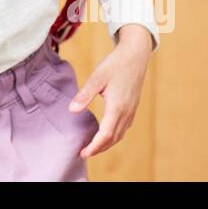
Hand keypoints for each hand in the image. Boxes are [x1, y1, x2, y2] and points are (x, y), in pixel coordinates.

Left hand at [69, 24, 152, 158]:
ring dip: (106, 144)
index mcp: (117, 107)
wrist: (136, 55)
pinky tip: (105, 133)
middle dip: (99, 149)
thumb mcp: (97, 77)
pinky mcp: (133, 107)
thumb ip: (84, 95)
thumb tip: (71, 110)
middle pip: (113, 139)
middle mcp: (126, 112)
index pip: (105, 135)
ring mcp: (131, 110)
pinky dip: (113, 135)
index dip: (94, 146)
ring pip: (119, 135)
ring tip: (92, 147)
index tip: (82, 153)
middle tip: (84, 153)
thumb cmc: (115, 64)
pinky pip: (123, 128)